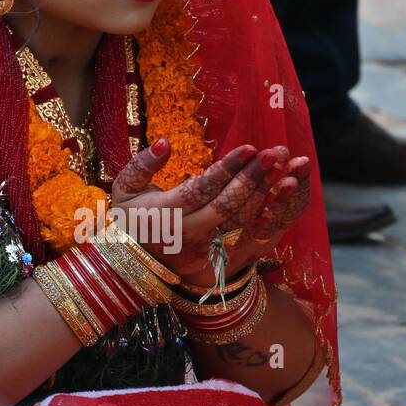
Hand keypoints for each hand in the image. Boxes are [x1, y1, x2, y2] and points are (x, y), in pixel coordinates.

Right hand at [110, 139, 304, 282]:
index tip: (250, 148)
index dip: (228, 168)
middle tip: (274, 155)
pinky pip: (241, 235)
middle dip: (252, 178)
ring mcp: (202, 245)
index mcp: (166, 211)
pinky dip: (261, 218)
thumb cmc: (128, 218)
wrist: (129, 262)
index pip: (202, 188)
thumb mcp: (123, 188)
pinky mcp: (213, 255)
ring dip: (263, 196)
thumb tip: (164, 142)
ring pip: (238, 221)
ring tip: (282, 172)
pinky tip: (277, 200)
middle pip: (226, 204)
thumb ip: (142, 164)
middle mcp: (187, 230)